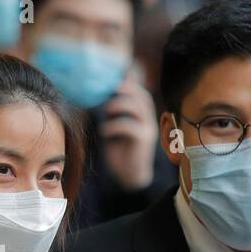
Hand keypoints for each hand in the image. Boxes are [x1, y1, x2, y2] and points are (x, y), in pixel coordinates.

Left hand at [98, 74, 157, 190]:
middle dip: (129, 88)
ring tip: (107, 109)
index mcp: (143, 116)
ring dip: (121, 105)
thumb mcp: (115, 129)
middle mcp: (149, 120)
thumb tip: (101, 97)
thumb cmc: (120, 152)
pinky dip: (115, 125)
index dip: (132, 83)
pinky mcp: (144, 140)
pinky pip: (130, 126)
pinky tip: (105, 130)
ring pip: (138, 108)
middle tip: (113, 86)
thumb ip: (113, 114)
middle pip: (143, 97)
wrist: (129, 176)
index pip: (141, 94)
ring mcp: (148, 129)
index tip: (119, 75)